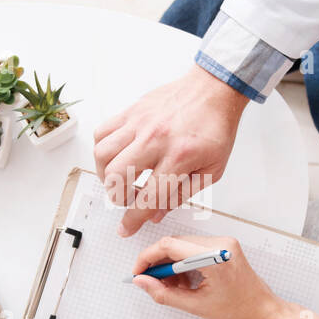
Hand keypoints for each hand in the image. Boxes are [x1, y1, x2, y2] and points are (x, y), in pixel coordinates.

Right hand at [93, 66, 247, 235]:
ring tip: (117, 179)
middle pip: (118, 177)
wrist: (214, 90)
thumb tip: (156, 214)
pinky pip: (102, 132)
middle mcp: (156, 139)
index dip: (133, 219)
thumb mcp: (211, 170)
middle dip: (117, 197)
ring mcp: (140, 123)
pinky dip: (102, 150)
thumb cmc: (215, 128)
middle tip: (126, 199)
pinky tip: (115, 156)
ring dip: (105, 175)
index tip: (125, 228)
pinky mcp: (132, 111)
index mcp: (180, 157)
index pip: (148, 197)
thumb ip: (182, 194)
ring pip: (103, 154)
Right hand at [131, 233, 287, 318]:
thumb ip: (164, 294)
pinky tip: (183, 282)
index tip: (138, 273)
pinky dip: (183, 264)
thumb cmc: (240, 313)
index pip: (170, 245)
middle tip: (149, 282)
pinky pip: (194, 248)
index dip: (147, 258)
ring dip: (170, 264)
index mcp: (215, 258)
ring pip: (182, 245)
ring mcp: (224, 243)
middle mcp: (221, 244)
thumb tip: (141, 282)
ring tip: (171, 288)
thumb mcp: (196, 307)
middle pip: (175, 243)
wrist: (265, 314)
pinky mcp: (225, 246)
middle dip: (158, 263)